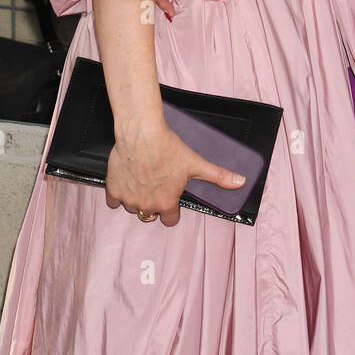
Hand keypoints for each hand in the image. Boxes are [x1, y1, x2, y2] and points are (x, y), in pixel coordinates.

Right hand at [104, 116, 245, 225]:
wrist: (142, 134)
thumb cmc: (168, 148)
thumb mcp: (196, 163)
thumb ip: (218, 176)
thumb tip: (240, 182)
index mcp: (167, 203)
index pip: (170, 220)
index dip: (172, 208)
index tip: (171, 196)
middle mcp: (147, 206)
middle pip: (151, 214)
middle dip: (154, 203)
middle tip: (156, 184)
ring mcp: (129, 199)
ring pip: (133, 207)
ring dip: (137, 198)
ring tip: (143, 179)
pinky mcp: (113, 190)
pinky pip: (114, 202)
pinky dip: (119, 194)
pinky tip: (127, 181)